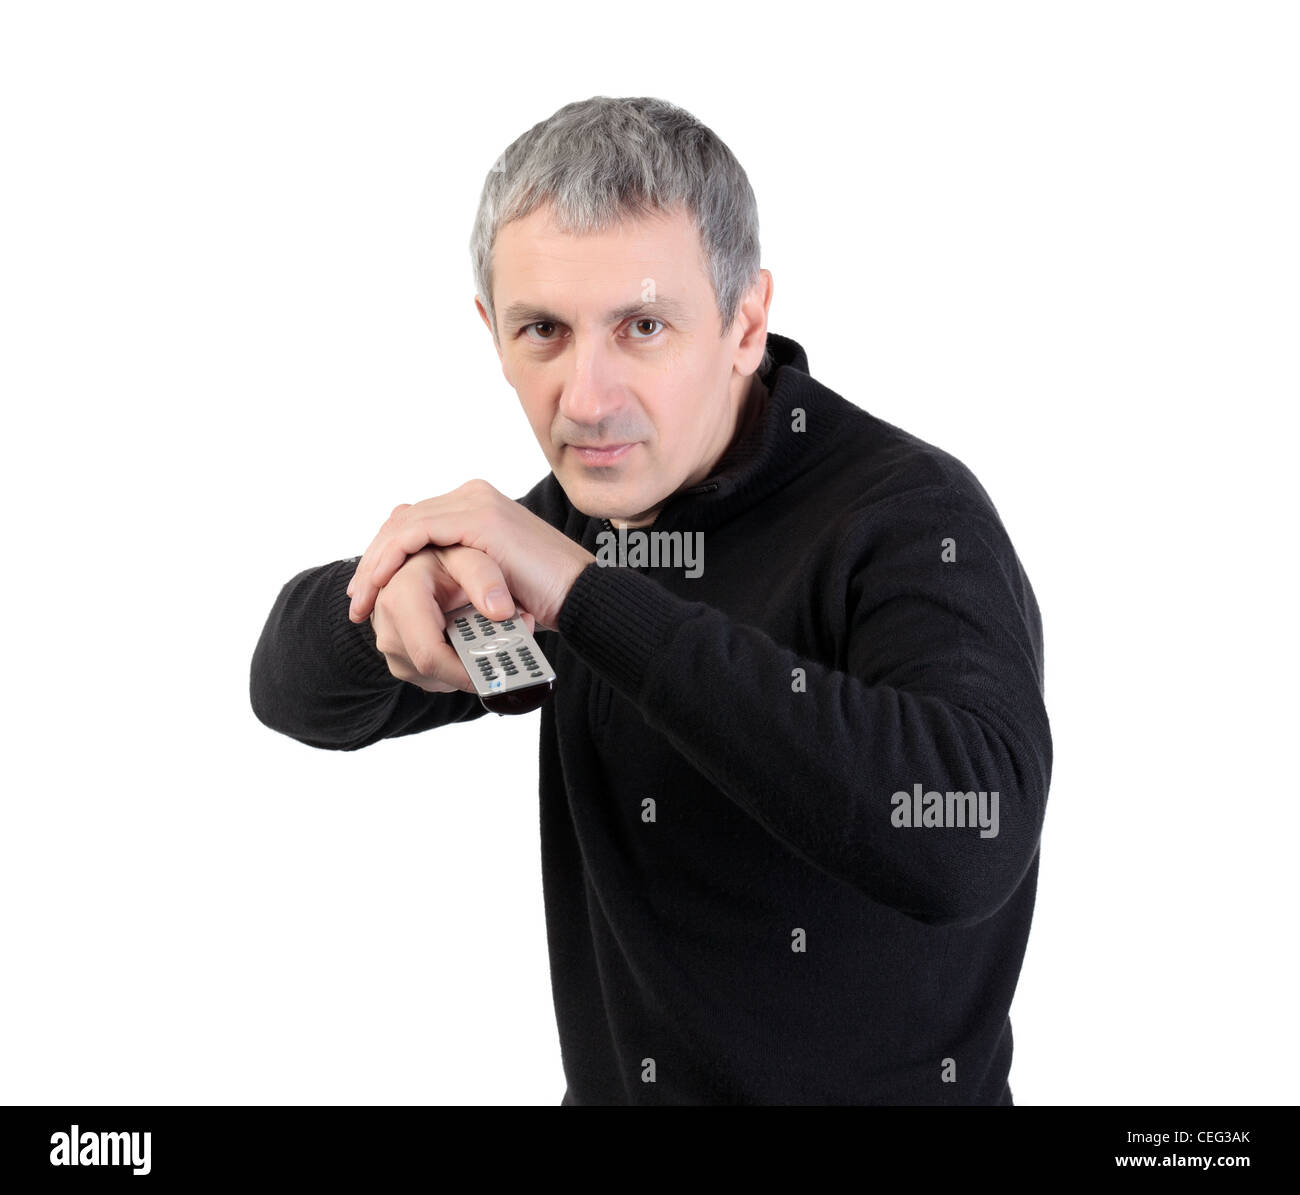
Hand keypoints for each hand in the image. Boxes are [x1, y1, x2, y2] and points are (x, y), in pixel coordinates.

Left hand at [345, 479, 595, 631]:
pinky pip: (417, 532)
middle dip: (374, 560)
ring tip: (361, 599)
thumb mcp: (489, 581)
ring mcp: (476, 502)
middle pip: (404, 519)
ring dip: (376, 563)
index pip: (415, 521)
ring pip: (404, 525)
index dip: (385, 554)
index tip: (367, 592)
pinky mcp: (479, 519)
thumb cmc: (543, 597)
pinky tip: (379, 584)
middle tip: (356, 599)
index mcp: (477, 504)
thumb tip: (428, 591)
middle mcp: (474, 494)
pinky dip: (392, 558)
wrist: (581, 597)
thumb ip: (460, 573)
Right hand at [368, 545, 536, 693]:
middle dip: (469, 668)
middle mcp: (387, 622)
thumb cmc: (446, 558)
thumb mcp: (470, 557)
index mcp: (401, 594)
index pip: (429, 652)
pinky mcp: (395, 656)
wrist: (423, 563)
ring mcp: (388, 642)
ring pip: (432, 676)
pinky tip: (464, 643)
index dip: (463, 670)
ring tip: (484, 640)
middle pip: (432, 669)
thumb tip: (501, 611)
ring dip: (463, 666)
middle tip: (501, 658)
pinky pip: (428, 676)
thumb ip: (486, 578)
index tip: (493, 673)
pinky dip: (451, 666)